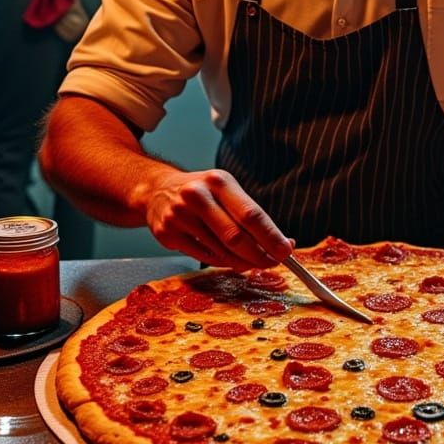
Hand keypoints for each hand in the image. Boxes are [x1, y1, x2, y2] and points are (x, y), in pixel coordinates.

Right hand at [144, 168, 292, 271]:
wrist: (158, 190)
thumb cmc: (203, 193)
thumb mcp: (226, 191)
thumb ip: (250, 215)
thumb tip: (282, 242)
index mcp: (219, 182)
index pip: (250, 214)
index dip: (271, 236)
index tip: (286, 250)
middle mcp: (197, 196)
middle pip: (236, 236)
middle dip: (259, 255)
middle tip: (273, 262)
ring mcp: (180, 215)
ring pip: (221, 251)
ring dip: (242, 261)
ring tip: (253, 261)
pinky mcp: (168, 234)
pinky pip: (204, 257)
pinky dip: (223, 262)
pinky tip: (230, 259)